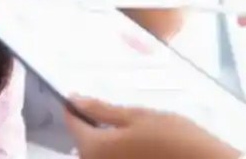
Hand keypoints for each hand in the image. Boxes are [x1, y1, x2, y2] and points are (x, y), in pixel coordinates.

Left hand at [64, 97, 239, 158]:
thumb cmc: (172, 137)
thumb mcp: (138, 116)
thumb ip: (103, 110)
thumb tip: (74, 99)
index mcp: (94, 148)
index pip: (72, 123)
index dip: (75, 106)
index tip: (82, 93)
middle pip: (84, 142)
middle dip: (92, 124)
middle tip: (110, 107)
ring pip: (98, 153)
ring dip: (105, 139)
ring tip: (126, 124)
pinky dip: (118, 150)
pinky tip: (136, 142)